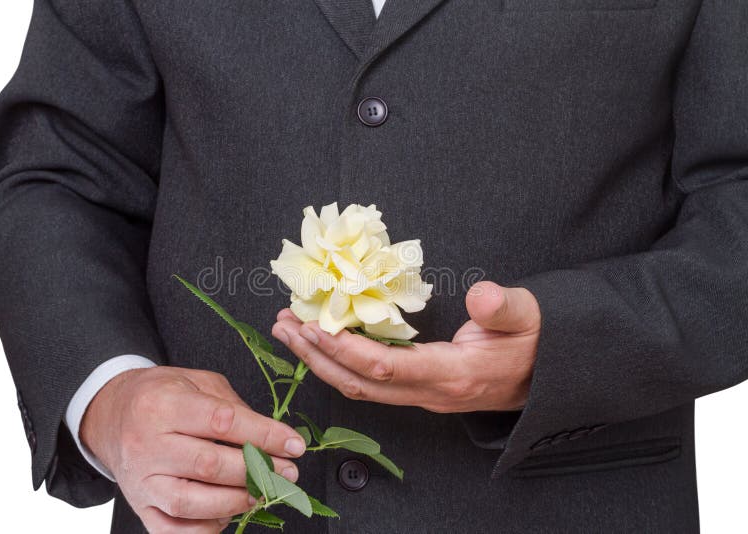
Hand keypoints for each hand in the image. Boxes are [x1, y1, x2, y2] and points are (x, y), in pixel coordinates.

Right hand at [80, 366, 306, 532]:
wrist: (112, 414)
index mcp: (162, 404)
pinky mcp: (140, 507)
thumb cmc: (162, 395)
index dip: (264, 435)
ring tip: (263, 492)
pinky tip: (228, 513)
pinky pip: (174, 530)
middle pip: (208, 465)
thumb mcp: (197, 381)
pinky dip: (206, 528)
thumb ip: (233, 406)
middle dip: (257, 471)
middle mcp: (146, 444)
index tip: (294, 443)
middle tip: (288, 473)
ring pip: (191, 502)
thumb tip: (272, 436)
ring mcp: (141, 480)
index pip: (221, 422)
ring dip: (236, 501)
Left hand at [272, 281, 540, 412]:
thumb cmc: (535, 344)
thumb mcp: (530, 318)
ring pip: (360, 388)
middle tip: (285, 325)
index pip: (389, 368)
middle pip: (361, 384)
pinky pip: (370, 382)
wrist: (544, 378)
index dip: (348, 351)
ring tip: (290, 331)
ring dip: (320, 361)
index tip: (315, 327)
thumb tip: (481, 294)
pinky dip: (339, 363)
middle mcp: (430, 392)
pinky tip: (322, 342)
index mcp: (452, 373)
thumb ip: (505, 307)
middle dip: (317, 357)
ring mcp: (421, 395)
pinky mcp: (417, 389)